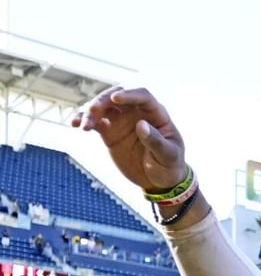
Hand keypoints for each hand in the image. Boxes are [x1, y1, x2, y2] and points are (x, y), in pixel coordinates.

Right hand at [72, 88, 186, 191]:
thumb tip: (141, 125)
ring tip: (83, 126)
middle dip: (103, 100)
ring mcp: (122, 121)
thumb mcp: (168, 156)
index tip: (116, 99)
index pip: (143, 96)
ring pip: (103, 107)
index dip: (129, 95)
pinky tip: (74, 124)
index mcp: (156, 114)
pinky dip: (83, 120)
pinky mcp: (109, 131)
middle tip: (93, 111)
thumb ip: (155, 141)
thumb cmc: (170, 166)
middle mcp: (137, 113)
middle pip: (117, 97)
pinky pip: (95, 121)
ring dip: (90, 112)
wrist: (159, 180)